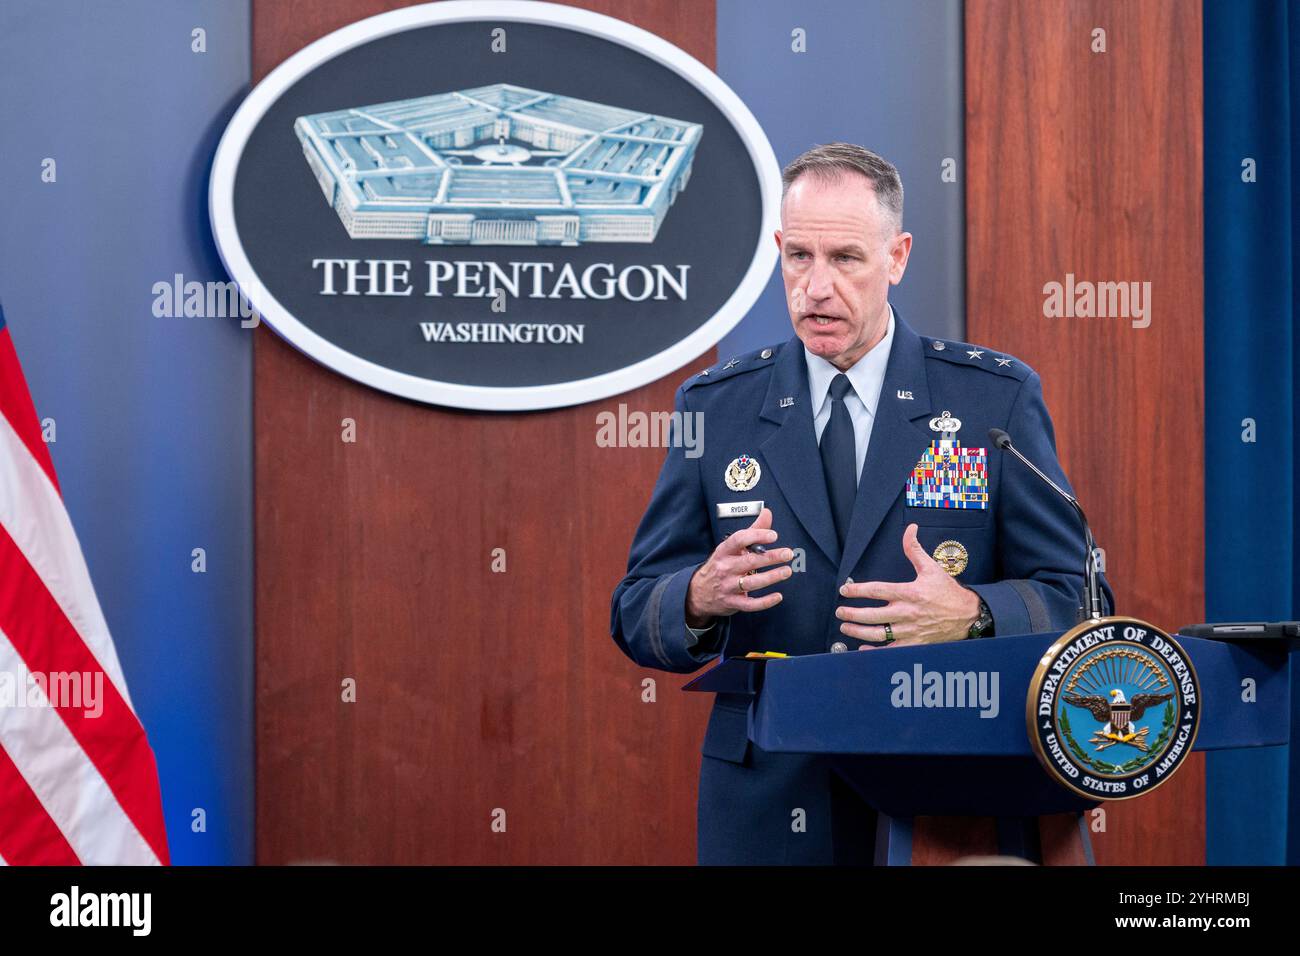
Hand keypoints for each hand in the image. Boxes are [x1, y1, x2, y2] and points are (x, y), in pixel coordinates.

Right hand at [685, 508, 793, 626]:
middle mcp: (725, 568)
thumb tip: (767, 513)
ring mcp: (728, 586)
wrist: (698, 593)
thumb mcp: (731, 547)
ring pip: (752, 582)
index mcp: (724, 551)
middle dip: (770, 557)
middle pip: (749, 561)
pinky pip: (750, 604)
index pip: (739, 539)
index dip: (757, 536)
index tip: (773, 535)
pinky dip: (765, 602)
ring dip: (771, 577)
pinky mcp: (733, 602)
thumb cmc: (720, 566)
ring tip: (786, 571)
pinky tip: (778, 596)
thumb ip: (752, 530)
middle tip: (787, 554)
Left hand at [835, 523, 979, 646]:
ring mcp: (910, 630)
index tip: (844, 591)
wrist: (968, 615)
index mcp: (909, 593)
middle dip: (852, 614)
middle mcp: (907, 613)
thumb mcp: (931, 568)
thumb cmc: (948, 592)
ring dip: (858, 632)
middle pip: (872, 615)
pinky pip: (890, 651)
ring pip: (878, 634)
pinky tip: (861, 648)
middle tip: (840, 612)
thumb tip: (910, 529)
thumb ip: (914, 550)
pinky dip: (874, 651)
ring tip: (845, 628)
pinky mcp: (914, 644)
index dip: (857, 590)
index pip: (877, 590)